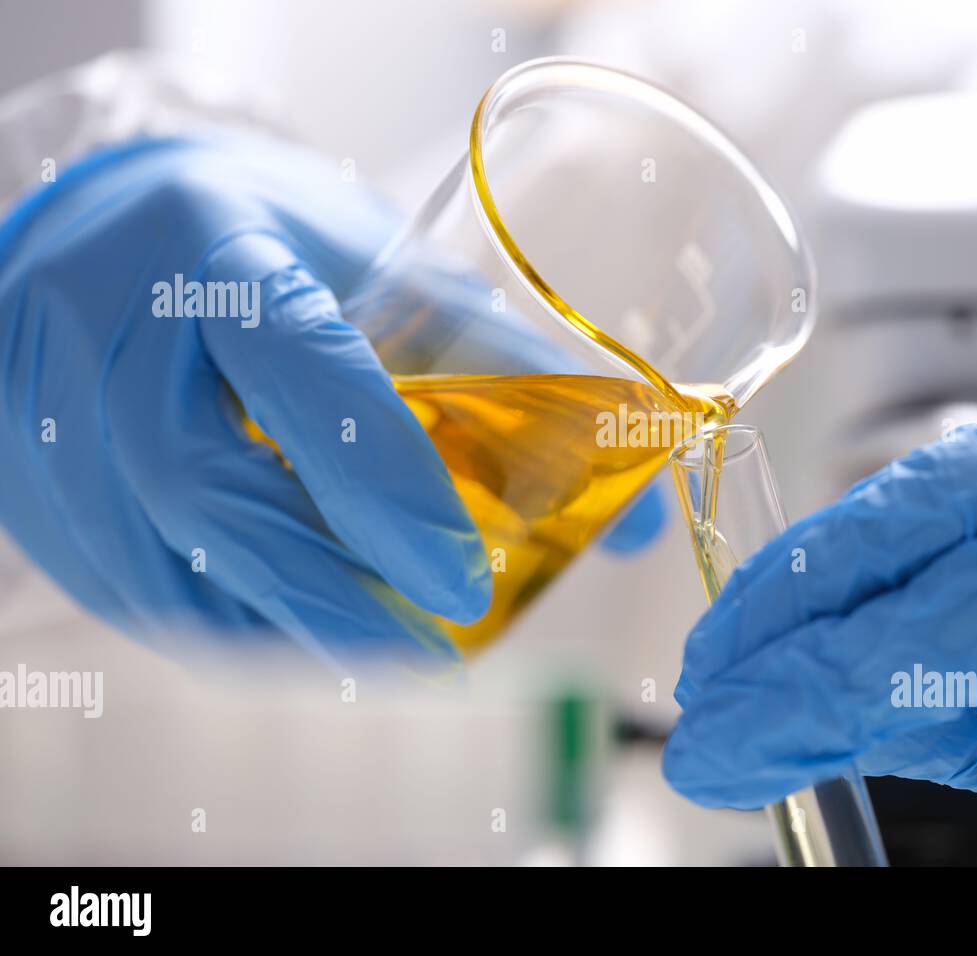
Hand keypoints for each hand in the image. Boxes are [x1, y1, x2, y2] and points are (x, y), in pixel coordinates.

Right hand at [0, 134, 495, 672]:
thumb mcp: (385, 271)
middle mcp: (111, 328)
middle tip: (430, 654)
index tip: (461, 578)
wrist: (108, 241)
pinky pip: (129, 585)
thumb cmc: (270, 248)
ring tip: (381, 653)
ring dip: (282, 622)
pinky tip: (299, 630)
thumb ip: (505, 378)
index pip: (296, 366)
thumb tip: (624, 509)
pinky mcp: (35, 487)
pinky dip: (228, 623)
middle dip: (326, 588)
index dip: (380, 481)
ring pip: (158, 556)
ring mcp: (50, 413)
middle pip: (202, 484)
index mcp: (219, 248)